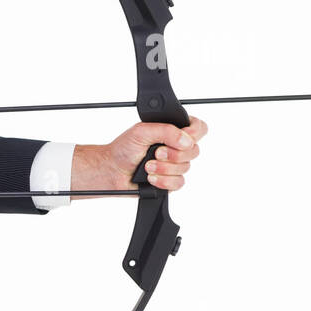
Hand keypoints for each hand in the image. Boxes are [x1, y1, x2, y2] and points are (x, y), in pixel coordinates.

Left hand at [73, 115, 207, 193]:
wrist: (111, 171)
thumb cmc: (124, 149)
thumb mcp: (141, 132)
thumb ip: (166, 131)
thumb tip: (187, 140)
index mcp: (173, 131)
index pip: (198, 128)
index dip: (194, 133)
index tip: (181, 137)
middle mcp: (176, 147)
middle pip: (194, 150)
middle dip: (173, 154)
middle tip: (156, 153)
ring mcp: (174, 165)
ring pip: (186, 168)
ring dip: (163, 168)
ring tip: (147, 166)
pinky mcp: (170, 181)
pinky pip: (178, 183)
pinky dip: (162, 180)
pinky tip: (150, 178)